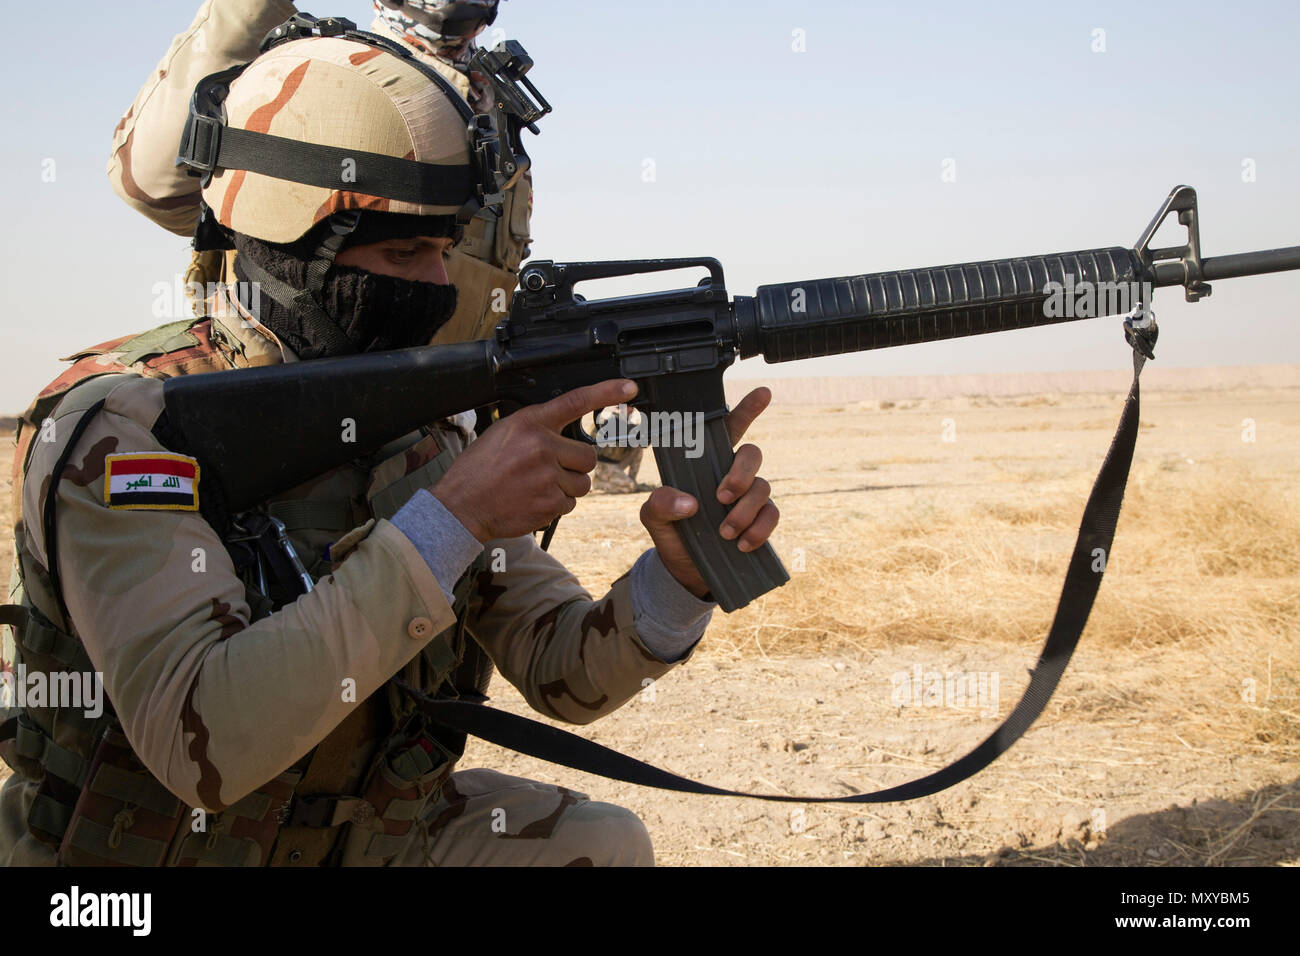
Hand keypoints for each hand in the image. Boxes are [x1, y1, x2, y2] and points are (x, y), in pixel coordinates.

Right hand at [433, 379, 636, 541]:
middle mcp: (542, 447)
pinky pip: (570, 504)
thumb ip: (536, 430)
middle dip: (574, 466)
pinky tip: (532, 501)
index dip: (605, 392)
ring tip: (536, 487)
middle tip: (549, 471)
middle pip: (588, 457)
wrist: (461, 506)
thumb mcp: (503, 434)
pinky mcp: (550, 504)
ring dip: (566, 487)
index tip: (628, 387)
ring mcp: (548, 477)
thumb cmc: (479, 470)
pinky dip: (555, 505)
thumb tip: (565, 436)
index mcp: (529, 423)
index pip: (574, 401)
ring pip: (583, 483)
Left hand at [639, 387, 779, 598]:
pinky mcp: (760, 520)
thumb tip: (688, 503)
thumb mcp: (653, 517)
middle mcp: (730, 474)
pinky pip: (771, 514)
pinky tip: (741, 544)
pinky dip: (758, 530)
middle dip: (740, 473)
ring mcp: (748, 497)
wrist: (684, 569)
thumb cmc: (670, 532)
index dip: (747, 409)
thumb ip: (661, 504)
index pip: (728, 429)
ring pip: (763, 487)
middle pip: (752, 455)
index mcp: (704, 463)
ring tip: (724, 532)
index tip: (764, 393)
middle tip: (721, 496)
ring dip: (744, 510)